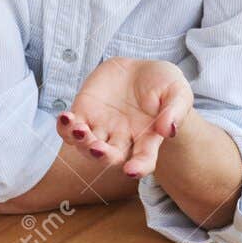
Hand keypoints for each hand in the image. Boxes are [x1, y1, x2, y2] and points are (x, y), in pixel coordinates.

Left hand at [57, 57, 193, 176]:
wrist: (139, 71)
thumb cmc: (163, 85)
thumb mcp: (177, 92)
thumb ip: (175, 111)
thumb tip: (168, 130)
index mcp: (147, 139)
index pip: (143, 160)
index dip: (138, 167)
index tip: (132, 170)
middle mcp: (122, 139)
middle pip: (109, 157)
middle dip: (102, 156)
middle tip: (97, 148)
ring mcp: (101, 128)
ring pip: (86, 145)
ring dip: (81, 142)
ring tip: (79, 129)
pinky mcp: (84, 113)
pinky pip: (69, 128)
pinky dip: (64, 127)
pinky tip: (65, 117)